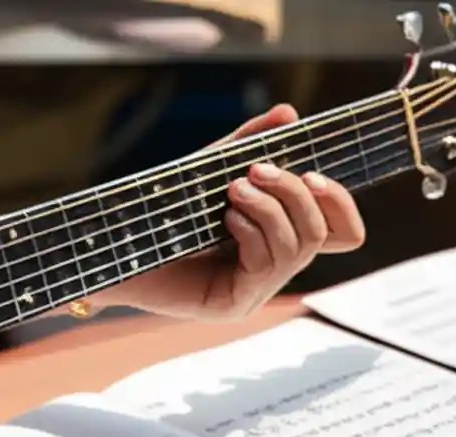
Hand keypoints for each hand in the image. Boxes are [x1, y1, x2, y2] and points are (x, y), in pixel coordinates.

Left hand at [98, 103, 365, 319]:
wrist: (113, 245)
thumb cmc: (161, 210)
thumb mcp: (210, 169)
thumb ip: (248, 142)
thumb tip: (288, 113)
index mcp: (278, 237)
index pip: (342, 232)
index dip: (340, 203)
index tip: (313, 172)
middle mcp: (273, 268)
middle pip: (323, 234)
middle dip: (295, 193)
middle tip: (255, 169)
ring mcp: (255, 291)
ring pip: (298, 249)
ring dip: (270, 208)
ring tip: (232, 189)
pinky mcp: (233, 306)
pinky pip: (266, 265)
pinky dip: (251, 231)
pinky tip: (224, 217)